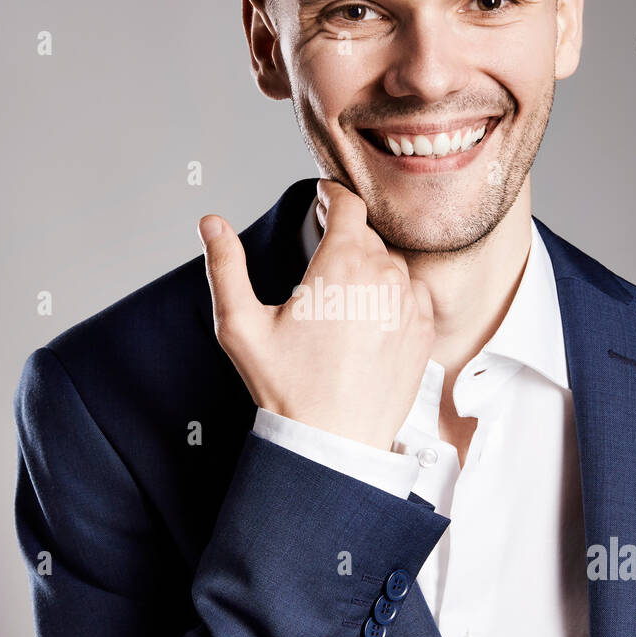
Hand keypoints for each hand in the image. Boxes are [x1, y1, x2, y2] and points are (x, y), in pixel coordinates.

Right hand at [198, 180, 434, 450]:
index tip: (322, 197)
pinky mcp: (425, 330)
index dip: (332, 195)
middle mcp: (384, 277)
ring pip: (392, 264)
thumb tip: (211, 223)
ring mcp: (410, 304)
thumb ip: (225, 267)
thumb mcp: (241, 326)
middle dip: (343, 240)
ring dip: (369, 269)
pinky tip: (367, 320)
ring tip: (341, 299)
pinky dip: (393, 297)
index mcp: (342, 265)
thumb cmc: (286, 387)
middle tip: (320, 262)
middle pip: (367, 236)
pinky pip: (412, 294)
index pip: (347, 205)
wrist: (331, 441)